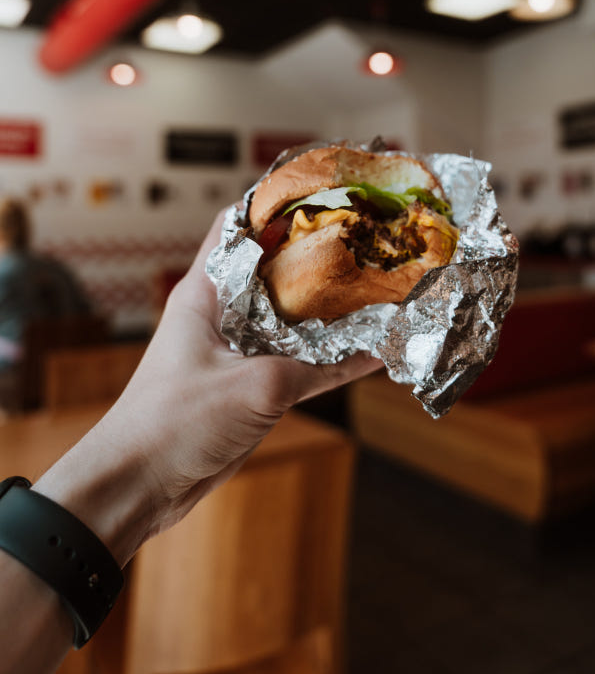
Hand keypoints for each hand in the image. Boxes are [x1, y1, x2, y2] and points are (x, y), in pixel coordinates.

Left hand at [35, 208, 382, 563]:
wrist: (136, 485)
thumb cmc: (174, 424)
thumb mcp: (253, 387)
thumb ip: (311, 367)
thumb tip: (365, 353)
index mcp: (206, 292)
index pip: (238, 226)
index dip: (276, 202)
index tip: (322, 189)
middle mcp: (222, 314)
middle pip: (276, 272)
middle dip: (318, 257)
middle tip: (367, 242)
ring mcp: (237, 351)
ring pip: (292, 319)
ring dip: (330, 311)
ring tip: (379, 291)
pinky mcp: (249, 387)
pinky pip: (299, 365)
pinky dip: (332, 361)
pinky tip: (372, 355)